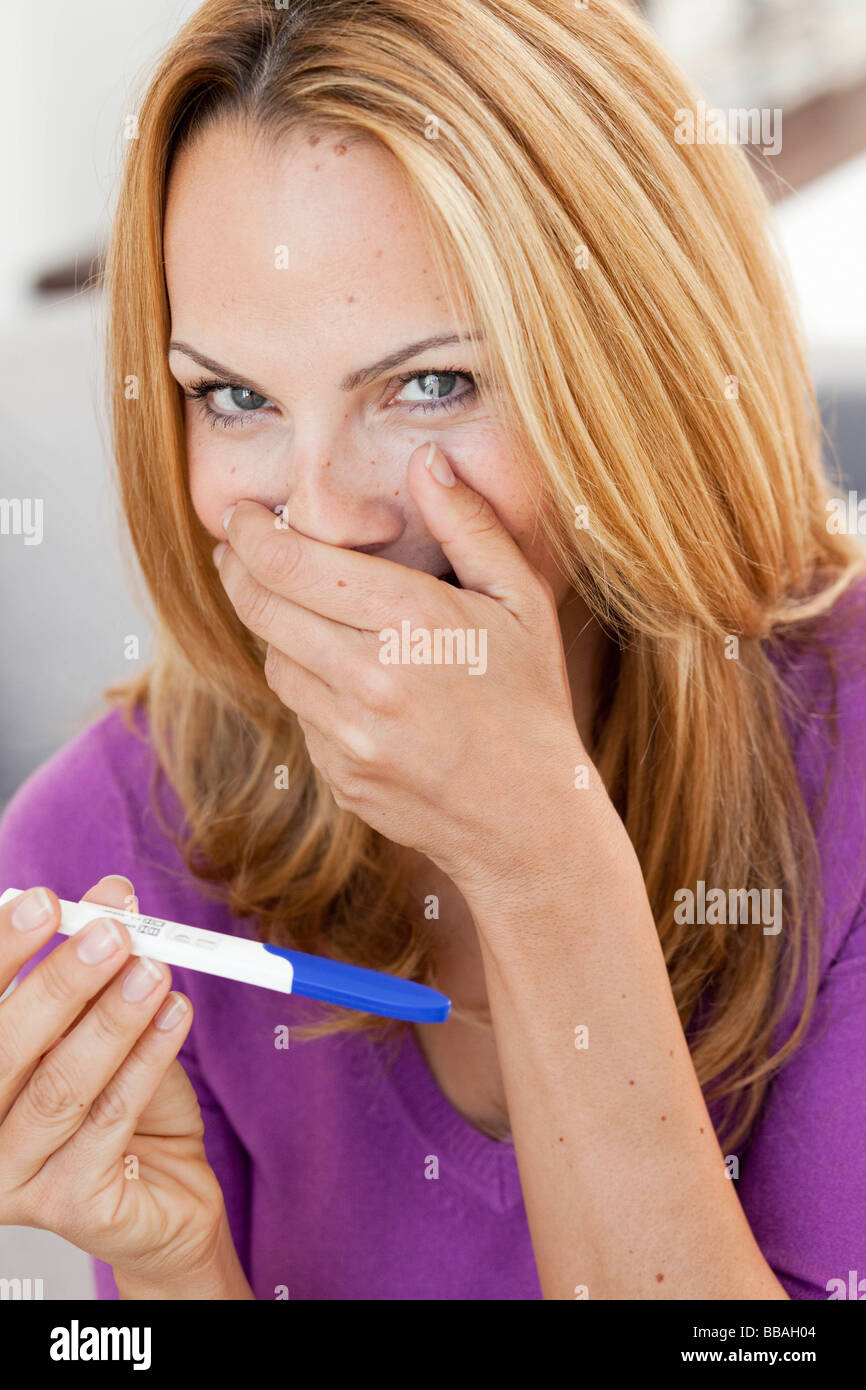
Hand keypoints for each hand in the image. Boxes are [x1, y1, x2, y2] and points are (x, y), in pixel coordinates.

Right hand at [0, 877, 234, 1292]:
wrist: (164, 1192)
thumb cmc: (120, 1103)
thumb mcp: (103, 1024)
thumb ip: (98, 967)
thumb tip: (110, 898)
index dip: (2, 950)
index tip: (46, 900)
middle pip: (4, 1048)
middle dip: (60, 980)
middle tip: (113, 932)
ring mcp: (13, 1180)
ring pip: (59, 1087)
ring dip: (111, 1020)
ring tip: (154, 970)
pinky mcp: (69, 1207)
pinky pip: (110, 1121)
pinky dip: (146, 1061)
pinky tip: (174, 1016)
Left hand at [213, 442, 583, 902]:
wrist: (530, 822)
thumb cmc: (532, 701)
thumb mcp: (522, 602)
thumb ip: (471, 526)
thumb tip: (427, 459)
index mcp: (415, 621)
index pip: (293, 563)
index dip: (251, 533)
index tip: (241, 515)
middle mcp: (371, 676)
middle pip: (262, 608)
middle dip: (239, 570)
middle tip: (238, 549)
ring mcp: (349, 733)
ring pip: (274, 660)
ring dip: (274, 629)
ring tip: (296, 608)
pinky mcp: (338, 773)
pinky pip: (299, 713)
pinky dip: (307, 686)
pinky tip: (341, 676)